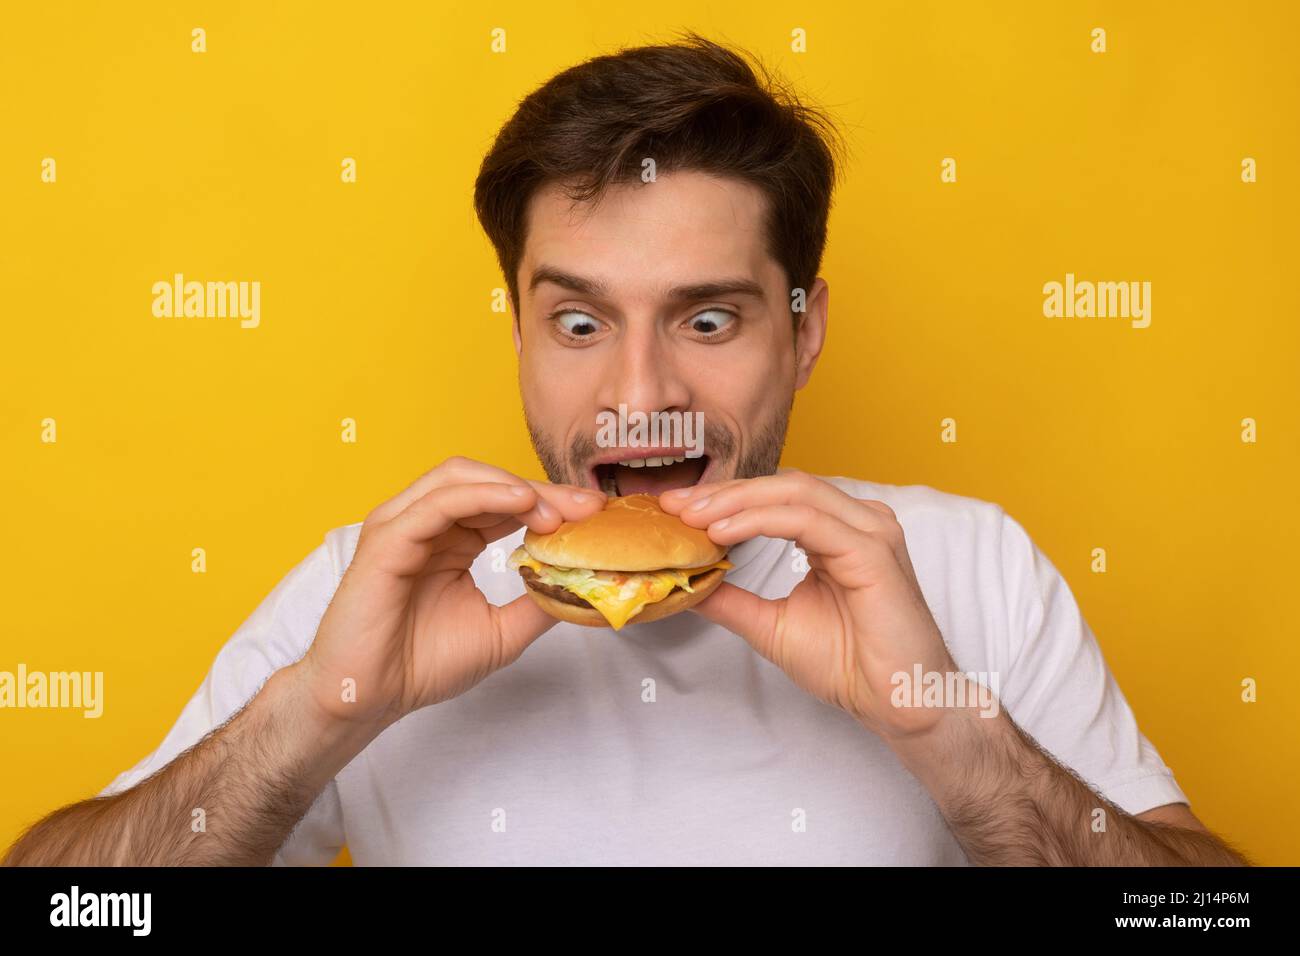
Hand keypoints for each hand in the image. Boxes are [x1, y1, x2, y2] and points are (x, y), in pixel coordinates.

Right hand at [297, 457, 604, 729]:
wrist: (368, 696)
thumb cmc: (421, 664)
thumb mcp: (501, 631)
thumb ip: (538, 602)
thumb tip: (586, 584)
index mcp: (452, 538)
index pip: (504, 502)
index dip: (551, 501)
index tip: (595, 512)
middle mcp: (426, 523)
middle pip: (488, 481)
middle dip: (540, 489)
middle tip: (585, 507)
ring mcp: (403, 525)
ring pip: (460, 478)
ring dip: (513, 486)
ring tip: (553, 511)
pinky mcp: (386, 538)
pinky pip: (437, 503)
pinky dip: (481, 495)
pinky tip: (518, 504)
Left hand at [659, 470, 958, 740]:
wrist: (899, 704)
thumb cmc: (852, 666)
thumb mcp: (773, 625)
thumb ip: (733, 599)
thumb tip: (687, 583)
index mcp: (840, 532)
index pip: (776, 498)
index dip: (724, 498)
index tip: (675, 511)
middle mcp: (859, 522)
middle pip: (782, 485)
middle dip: (723, 492)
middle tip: (673, 506)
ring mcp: (870, 531)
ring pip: (794, 493)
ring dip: (736, 501)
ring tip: (692, 518)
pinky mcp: (873, 551)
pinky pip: (808, 521)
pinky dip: (760, 521)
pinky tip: (724, 532)